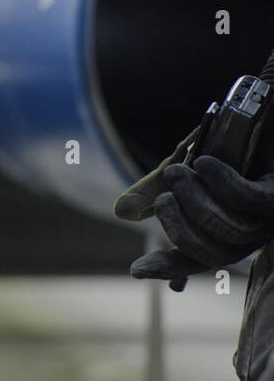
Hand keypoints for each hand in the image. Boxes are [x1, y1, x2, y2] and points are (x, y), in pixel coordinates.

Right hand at [124, 155, 273, 291]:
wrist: (255, 111)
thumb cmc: (224, 143)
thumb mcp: (181, 167)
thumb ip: (155, 189)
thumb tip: (121, 213)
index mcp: (224, 230)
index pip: (196, 260)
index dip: (168, 267)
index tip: (136, 269)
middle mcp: (249, 229)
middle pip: (213, 254)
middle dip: (179, 228)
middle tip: (162, 201)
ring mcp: (267, 215)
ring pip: (229, 230)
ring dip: (194, 200)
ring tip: (179, 172)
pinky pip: (245, 200)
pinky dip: (219, 182)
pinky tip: (206, 163)